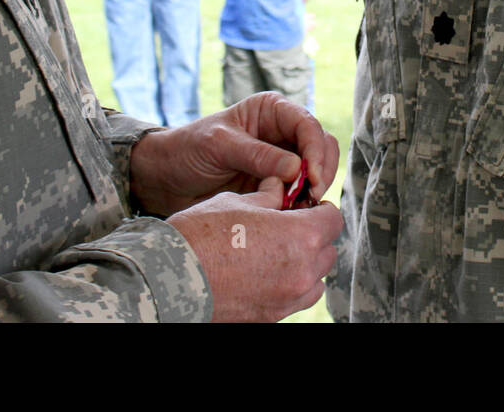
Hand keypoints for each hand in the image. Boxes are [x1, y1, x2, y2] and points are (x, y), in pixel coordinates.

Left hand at [130, 92, 339, 216]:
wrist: (167, 177)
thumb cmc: (189, 149)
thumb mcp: (219, 145)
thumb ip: (257, 155)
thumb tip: (296, 169)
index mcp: (271, 111)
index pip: (307, 124)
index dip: (314, 150)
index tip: (310, 176)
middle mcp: (283, 132)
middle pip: (321, 146)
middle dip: (321, 170)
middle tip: (310, 197)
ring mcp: (282, 159)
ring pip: (317, 170)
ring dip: (315, 188)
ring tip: (300, 208)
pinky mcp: (277, 185)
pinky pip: (301, 192)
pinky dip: (302, 203)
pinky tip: (292, 214)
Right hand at [168, 179, 342, 320]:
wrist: (170, 279)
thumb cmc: (201, 234)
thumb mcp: (237, 201)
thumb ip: (268, 196)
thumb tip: (280, 187)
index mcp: (300, 236)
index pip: (333, 220)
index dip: (320, 209)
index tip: (305, 206)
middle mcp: (302, 271)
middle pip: (327, 249)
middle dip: (313, 235)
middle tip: (288, 225)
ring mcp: (287, 298)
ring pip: (315, 278)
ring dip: (306, 262)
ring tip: (278, 250)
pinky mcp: (272, 316)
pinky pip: (297, 298)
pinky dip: (292, 284)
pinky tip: (267, 271)